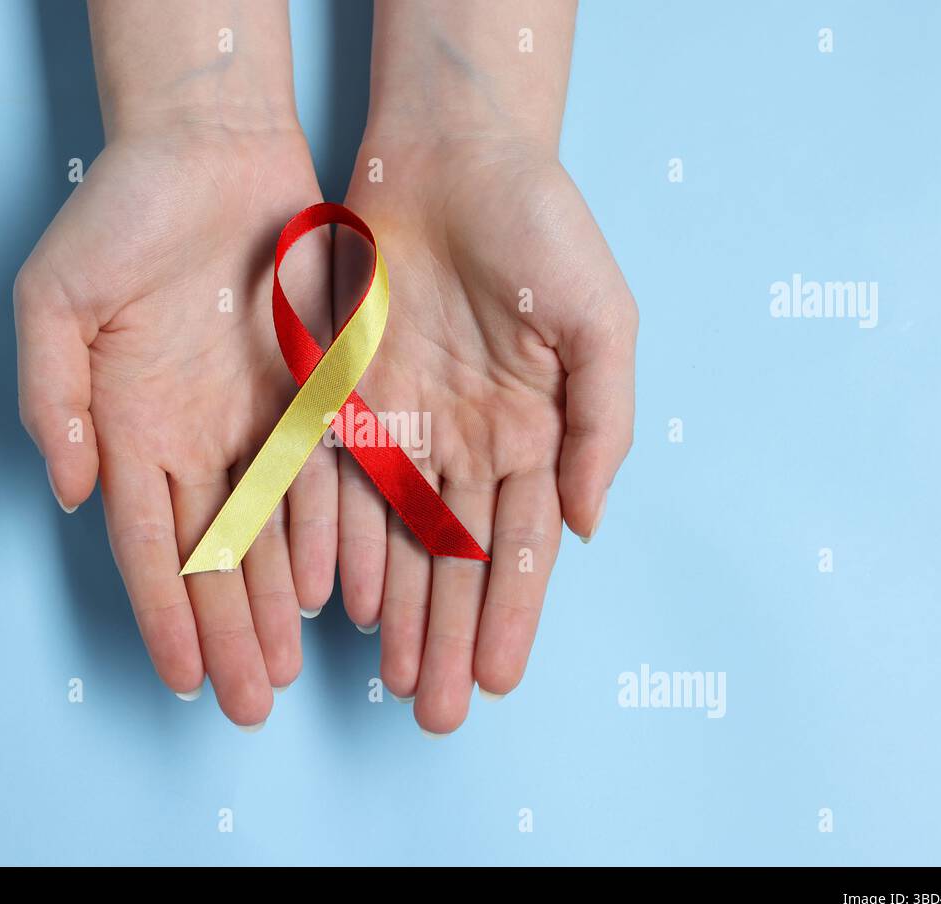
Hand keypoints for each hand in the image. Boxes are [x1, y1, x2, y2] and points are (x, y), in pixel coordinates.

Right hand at [15, 125, 336, 727]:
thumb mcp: (56, 297)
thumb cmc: (122, 214)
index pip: (145, 543)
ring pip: (269, 533)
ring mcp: (253, 420)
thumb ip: (53, 396)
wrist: (211, 148)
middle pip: (212, 557)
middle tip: (250, 702)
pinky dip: (328, 533)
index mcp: (128, 426)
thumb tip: (68, 489)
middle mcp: (193, 438)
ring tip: (290, 668)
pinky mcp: (311, 392)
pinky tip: (337, 589)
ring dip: (278, 602)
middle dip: (229, 632)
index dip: (164, 612)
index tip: (181, 677)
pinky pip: (323, 475)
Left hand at [336, 135, 636, 733]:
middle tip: (435, 714)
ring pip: (397, 540)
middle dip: (448, 637)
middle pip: (455, 561)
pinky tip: (345, 601)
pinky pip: (338, 485)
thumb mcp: (602, 321)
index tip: (499, 682)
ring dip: (398, 613)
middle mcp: (466, 442)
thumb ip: (602, 425)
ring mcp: (404, 423)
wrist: (452, 152)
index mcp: (532, 432)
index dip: (510, 616)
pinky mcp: (344, 396)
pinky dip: (342, 544)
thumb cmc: (540, 227)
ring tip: (393, 681)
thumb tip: (587, 527)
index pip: (519, 546)